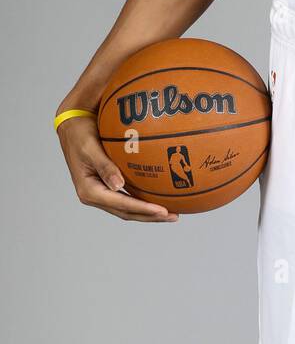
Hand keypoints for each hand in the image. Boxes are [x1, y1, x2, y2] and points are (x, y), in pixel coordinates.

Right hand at [56, 114, 178, 221]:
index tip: (163, 211)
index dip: (143, 209)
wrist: (72, 127)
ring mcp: (100, 192)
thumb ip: (105, 167)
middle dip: (150, 216)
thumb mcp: (90, 149)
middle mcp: (95, 196)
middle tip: (173, 216)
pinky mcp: (106, 186)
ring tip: (170, 213)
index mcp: (89, 191)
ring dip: (148, 212)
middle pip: (126, 213)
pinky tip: (157, 198)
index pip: (121, 205)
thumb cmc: (80, 135)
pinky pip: (127, 198)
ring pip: (127, 209)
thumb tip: (119, 186)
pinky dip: (142, 201)